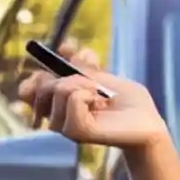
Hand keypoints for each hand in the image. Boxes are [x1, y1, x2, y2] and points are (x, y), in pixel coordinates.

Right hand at [18, 40, 167, 149]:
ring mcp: (66, 125)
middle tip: (92, 84)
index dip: (40, 71)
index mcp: (60, 103)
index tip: (64, 53)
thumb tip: (63, 48)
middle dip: (66, 74)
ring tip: (100, 95)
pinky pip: (73, 100)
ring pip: (58, 89)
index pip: (30, 88)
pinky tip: (100, 103)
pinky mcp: (78, 132)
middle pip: (39, 85)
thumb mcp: (105, 78)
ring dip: (83, 83)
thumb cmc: (129, 103)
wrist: (149, 124)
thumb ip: (83, 67)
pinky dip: (88, 94)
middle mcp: (58, 115)